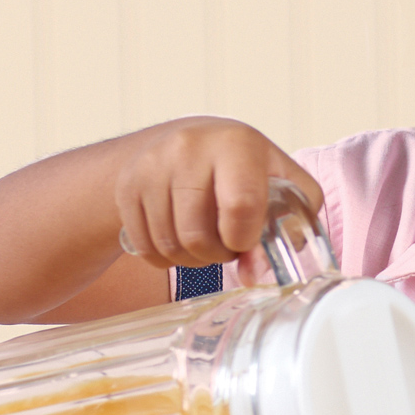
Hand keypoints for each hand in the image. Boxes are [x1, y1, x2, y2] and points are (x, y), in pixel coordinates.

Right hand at [114, 116, 323, 276]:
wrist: (190, 138)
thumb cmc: (245, 166)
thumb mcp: (283, 183)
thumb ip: (287, 227)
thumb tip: (252, 275)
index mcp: (236, 144)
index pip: (240, 207)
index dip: (244, 238)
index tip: (247, 238)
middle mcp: (188, 148)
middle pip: (197, 235)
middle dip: (217, 254)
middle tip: (228, 243)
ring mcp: (151, 166)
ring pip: (169, 246)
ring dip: (193, 258)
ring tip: (207, 239)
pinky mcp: (127, 186)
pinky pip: (145, 247)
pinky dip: (167, 257)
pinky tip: (182, 238)